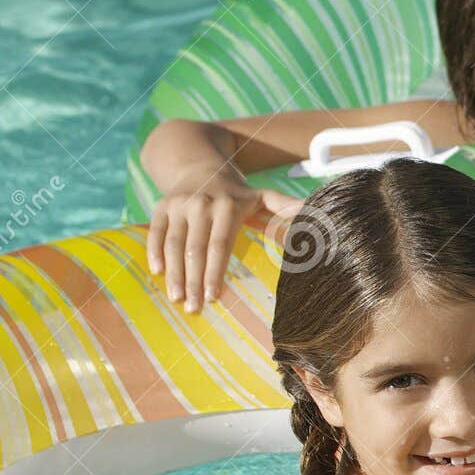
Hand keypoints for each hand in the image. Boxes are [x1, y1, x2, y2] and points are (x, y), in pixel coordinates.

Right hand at [147, 174, 303, 312]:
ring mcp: (178, 205)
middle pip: (195, 250)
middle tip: (194, 308)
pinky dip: (154, 253)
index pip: (219, 245)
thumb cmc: (237, 192)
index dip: (215, 272)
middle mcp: (200, 204)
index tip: (214, 297)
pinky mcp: (160, 207)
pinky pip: (154, 233)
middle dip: (194, 281)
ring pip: (172, 244)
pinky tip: (157, 273)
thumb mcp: (262, 196)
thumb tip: (321, 215)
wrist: (199, 165)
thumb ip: (286, 207)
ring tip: (177, 298)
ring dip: (174, 274)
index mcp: (227, 207)